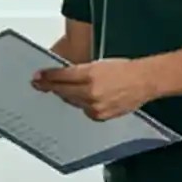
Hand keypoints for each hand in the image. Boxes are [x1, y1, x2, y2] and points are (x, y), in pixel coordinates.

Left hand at [32, 58, 158, 120]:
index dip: (47, 77)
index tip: (37, 77)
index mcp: (90, 75)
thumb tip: (61, 76)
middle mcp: (91, 92)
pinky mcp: (100, 116)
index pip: (61, 77)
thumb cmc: (124, 70)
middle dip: (50, 87)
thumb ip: (78, 71)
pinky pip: (83, 110)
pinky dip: (80, 104)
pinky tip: (79, 99)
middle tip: (39, 83)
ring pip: (71, 101)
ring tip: (58, 89)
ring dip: (65, 95)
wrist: (143, 81)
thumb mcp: (98, 64)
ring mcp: (95, 106)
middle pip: (63, 91)